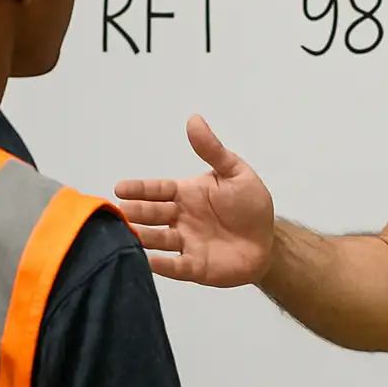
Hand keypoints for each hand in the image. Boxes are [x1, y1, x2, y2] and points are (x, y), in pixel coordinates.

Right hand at [114, 115, 275, 287]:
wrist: (268, 241)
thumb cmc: (249, 205)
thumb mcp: (234, 172)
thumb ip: (212, 150)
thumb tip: (194, 119)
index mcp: (186, 194)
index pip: (158, 190)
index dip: (140, 189)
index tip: (119, 188)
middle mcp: (180, 218)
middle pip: (153, 214)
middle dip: (136, 212)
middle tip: (119, 212)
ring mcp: (185, 243)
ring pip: (158, 239)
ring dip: (143, 237)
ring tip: (127, 235)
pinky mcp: (195, 267)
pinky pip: (176, 266)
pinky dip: (163, 265)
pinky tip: (149, 261)